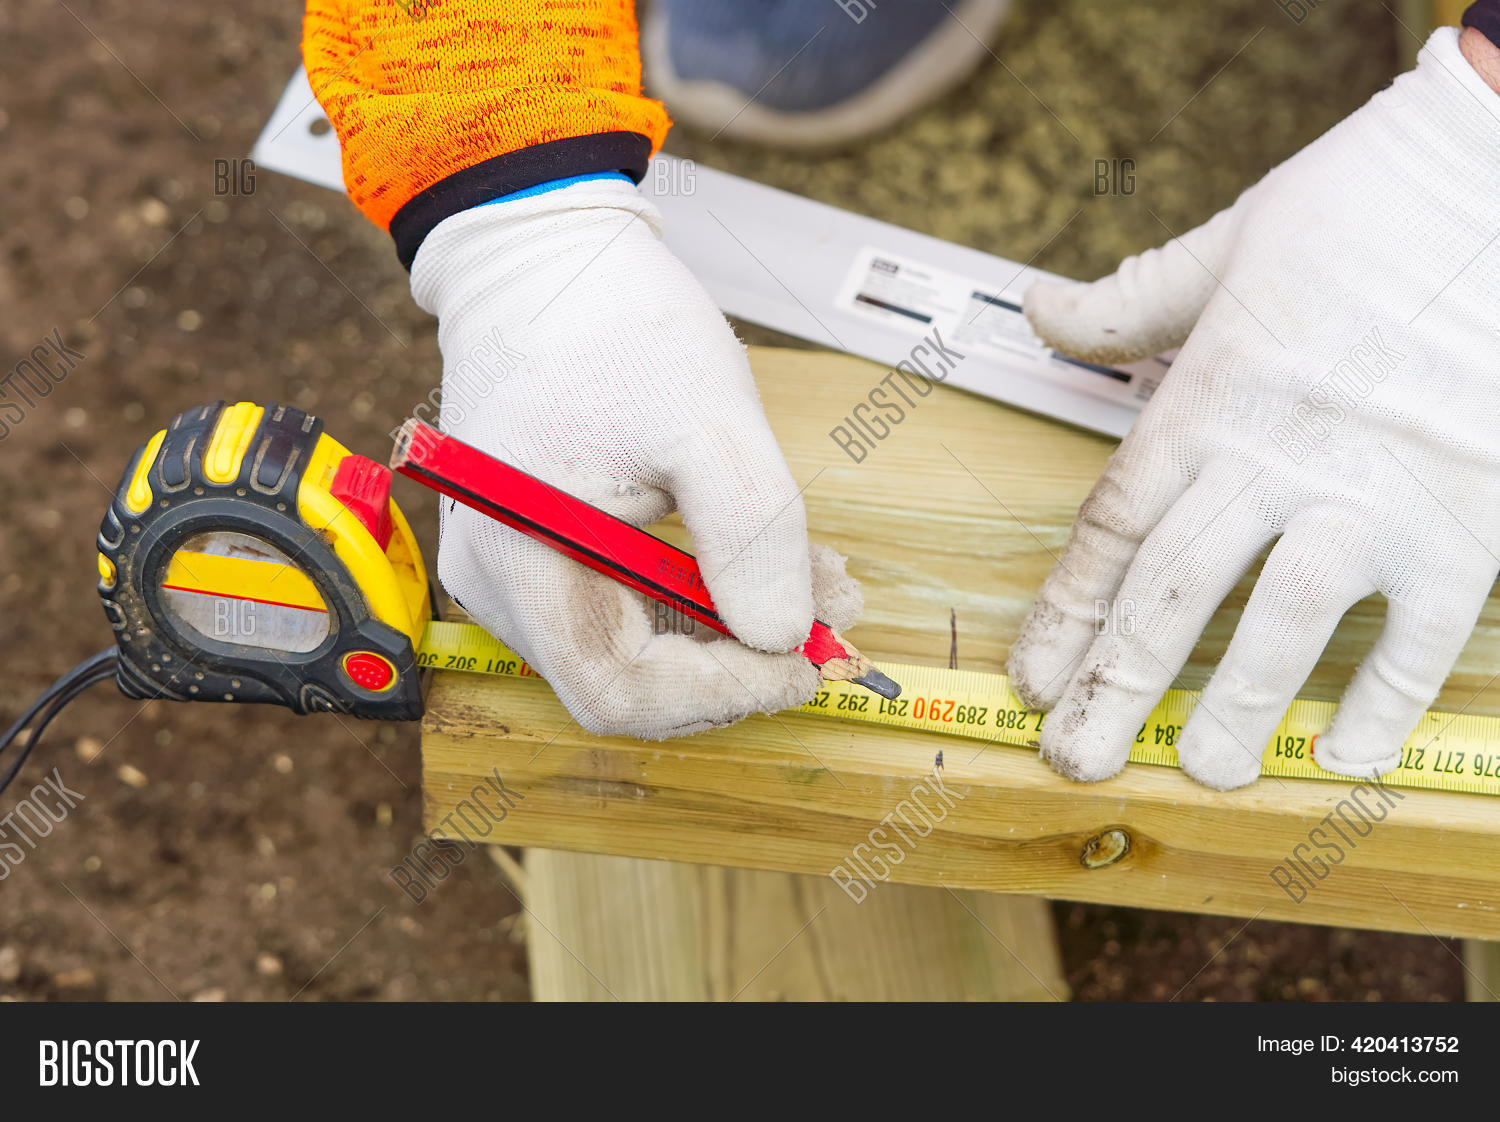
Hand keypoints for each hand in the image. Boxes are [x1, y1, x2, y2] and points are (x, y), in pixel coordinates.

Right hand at [411, 178, 859, 737]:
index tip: (804, 664)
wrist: (544, 258)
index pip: (620, 692)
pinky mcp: (544, 551)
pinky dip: (706, 595)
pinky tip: (773, 562)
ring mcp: (518, 571)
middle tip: (832, 616)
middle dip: (742, 660)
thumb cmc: (611, 323)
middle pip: (631, 682)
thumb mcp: (708, 418)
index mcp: (521, 562)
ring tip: (821, 581)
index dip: (721, 694)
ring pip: (639, 648)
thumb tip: (784, 641)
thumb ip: (751, 534)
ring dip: (735, 628)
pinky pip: (630, 605)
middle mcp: (500, 585)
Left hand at [1007, 29, 1499, 788]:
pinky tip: (1339, 754)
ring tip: (1200, 770)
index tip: (1034, 678)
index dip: (1066, 614)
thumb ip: (1128, 303)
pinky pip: (1420, 636)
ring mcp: (1376, 495)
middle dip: (1117, 684)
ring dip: (1236, 707)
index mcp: (1209, 400)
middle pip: (1174, 593)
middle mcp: (1277, 459)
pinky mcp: (1469, 522)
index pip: (1112, 529)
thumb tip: (1040, 313)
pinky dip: (1382, 702)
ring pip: (1283, 625)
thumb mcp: (1229, 244)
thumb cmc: (1369, 206)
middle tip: (1075, 757)